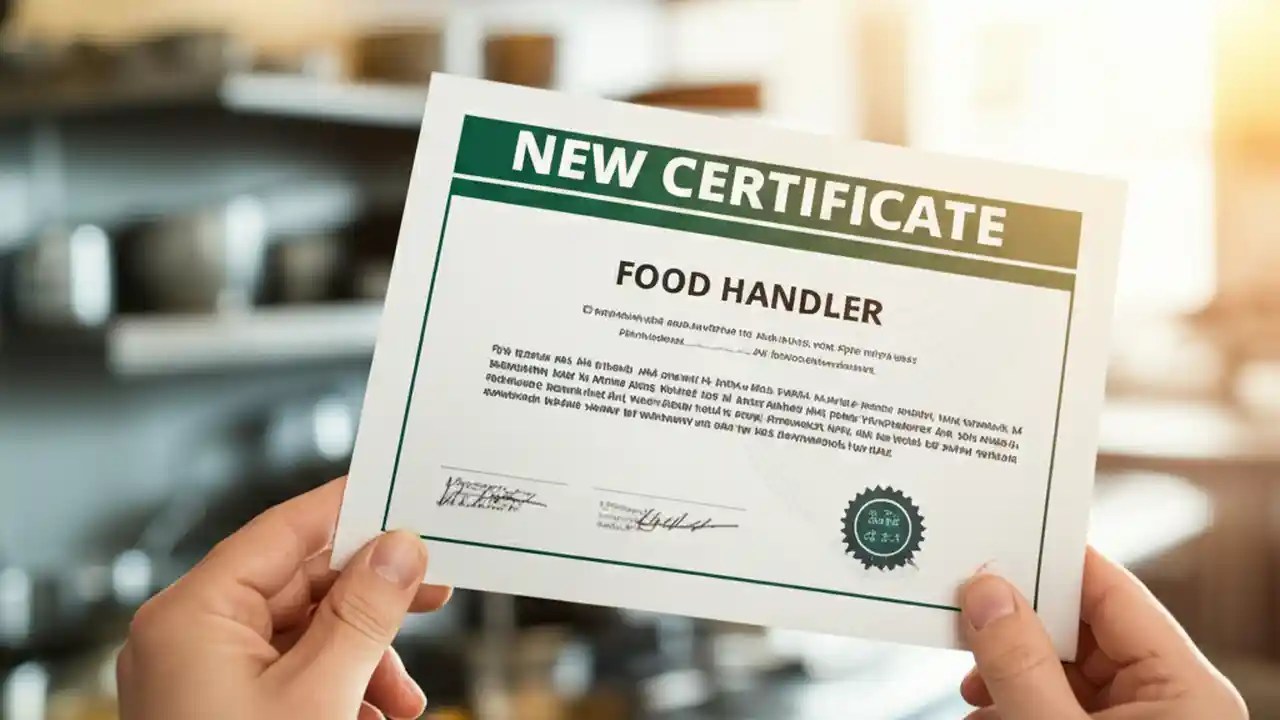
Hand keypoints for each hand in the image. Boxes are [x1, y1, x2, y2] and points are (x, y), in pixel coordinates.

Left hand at [117, 478, 451, 719]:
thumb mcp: (320, 695)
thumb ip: (364, 613)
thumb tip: (399, 548)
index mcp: (192, 615)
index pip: (283, 531)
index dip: (350, 510)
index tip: (404, 494)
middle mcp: (190, 636)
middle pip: (299, 583)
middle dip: (372, 601)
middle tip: (434, 587)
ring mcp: (202, 675)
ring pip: (304, 633)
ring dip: (367, 657)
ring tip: (405, 699)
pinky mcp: (221, 708)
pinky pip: (292, 673)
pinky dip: (341, 687)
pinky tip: (378, 716)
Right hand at [958, 547, 1246, 718]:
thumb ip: (1021, 663)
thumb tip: (986, 592)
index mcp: (1186, 688)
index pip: (1113, 591)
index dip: (1051, 563)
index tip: (995, 543)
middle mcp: (1169, 701)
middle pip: (1081, 631)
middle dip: (1016, 628)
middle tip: (964, 615)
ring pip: (1063, 673)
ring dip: (1007, 673)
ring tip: (972, 685)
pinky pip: (1059, 707)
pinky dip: (1014, 705)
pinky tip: (984, 713)